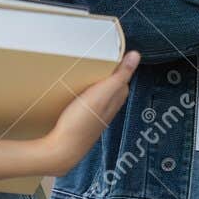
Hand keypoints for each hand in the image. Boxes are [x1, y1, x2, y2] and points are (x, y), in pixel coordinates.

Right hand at [40, 50, 140, 174]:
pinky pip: (90, 101)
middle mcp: (110, 107)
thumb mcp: (103, 92)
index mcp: (117, 97)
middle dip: (108, 72)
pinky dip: (86, 93)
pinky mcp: (85, 119)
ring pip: (101, 93)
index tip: (110, 50)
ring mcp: (98, 114)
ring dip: (96, 83)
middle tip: (97, 57)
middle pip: (113, 84)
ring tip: (86, 71)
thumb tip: (136, 55)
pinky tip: (77, 91)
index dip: (118, 63)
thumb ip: (121, 75)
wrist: (63, 149)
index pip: (124, 75)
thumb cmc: (82, 120)